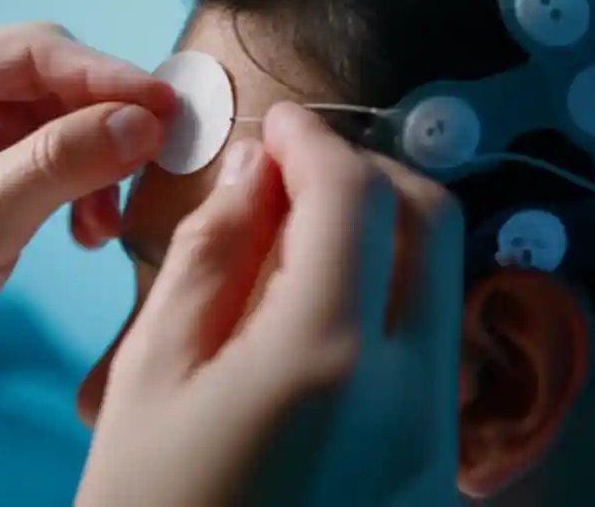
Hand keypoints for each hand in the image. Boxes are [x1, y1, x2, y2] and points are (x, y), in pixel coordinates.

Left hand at [0, 21, 176, 371]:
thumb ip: (62, 163)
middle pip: (54, 80)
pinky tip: (89, 230)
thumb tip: (148, 121)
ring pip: (65, 120)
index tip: (167, 107)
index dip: (104, 75)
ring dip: (99, 162)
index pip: (32, 53)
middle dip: (105, 121)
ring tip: (105, 222)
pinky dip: (85, 187)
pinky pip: (60, 157)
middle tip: (153, 160)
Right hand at [75, 103, 462, 506]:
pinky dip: (389, 300)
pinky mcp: (439, 469)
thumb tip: (254, 170)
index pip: (353, 195)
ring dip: (382, 234)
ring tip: (294, 242)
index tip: (274, 125)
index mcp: (324, 358)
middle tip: (290, 175)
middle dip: (365, 174)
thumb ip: (210, 255)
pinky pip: (434, 347)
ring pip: (442, 282)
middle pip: (430, 223)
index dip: (312, 140)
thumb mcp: (151, 375)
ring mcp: (439, 438)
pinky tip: (316, 316)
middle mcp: (412, 392)